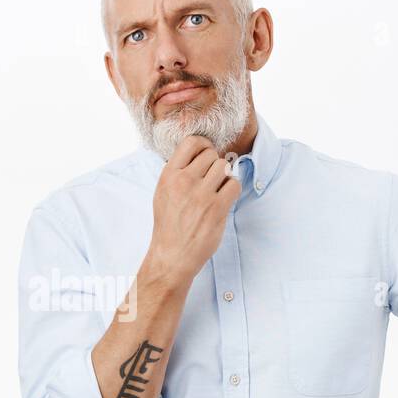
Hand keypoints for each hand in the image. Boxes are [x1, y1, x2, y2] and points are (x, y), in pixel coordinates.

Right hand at [145, 135, 239, 283]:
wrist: (172, 255)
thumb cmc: (169, 225)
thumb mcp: (162, 193)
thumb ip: (177, 172)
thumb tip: (196, 154)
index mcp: (169, 176)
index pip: (191, 142)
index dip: (203, 145)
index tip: (206, 155)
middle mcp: (183, 182)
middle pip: (211, 154)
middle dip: (214, 165)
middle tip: (211, 181)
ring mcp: (201, 195)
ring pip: (224, 167)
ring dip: (224, 177)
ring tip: (217, 191)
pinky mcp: (216, 208)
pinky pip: (234, 184)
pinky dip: (232, 190)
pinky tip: (224, 200)